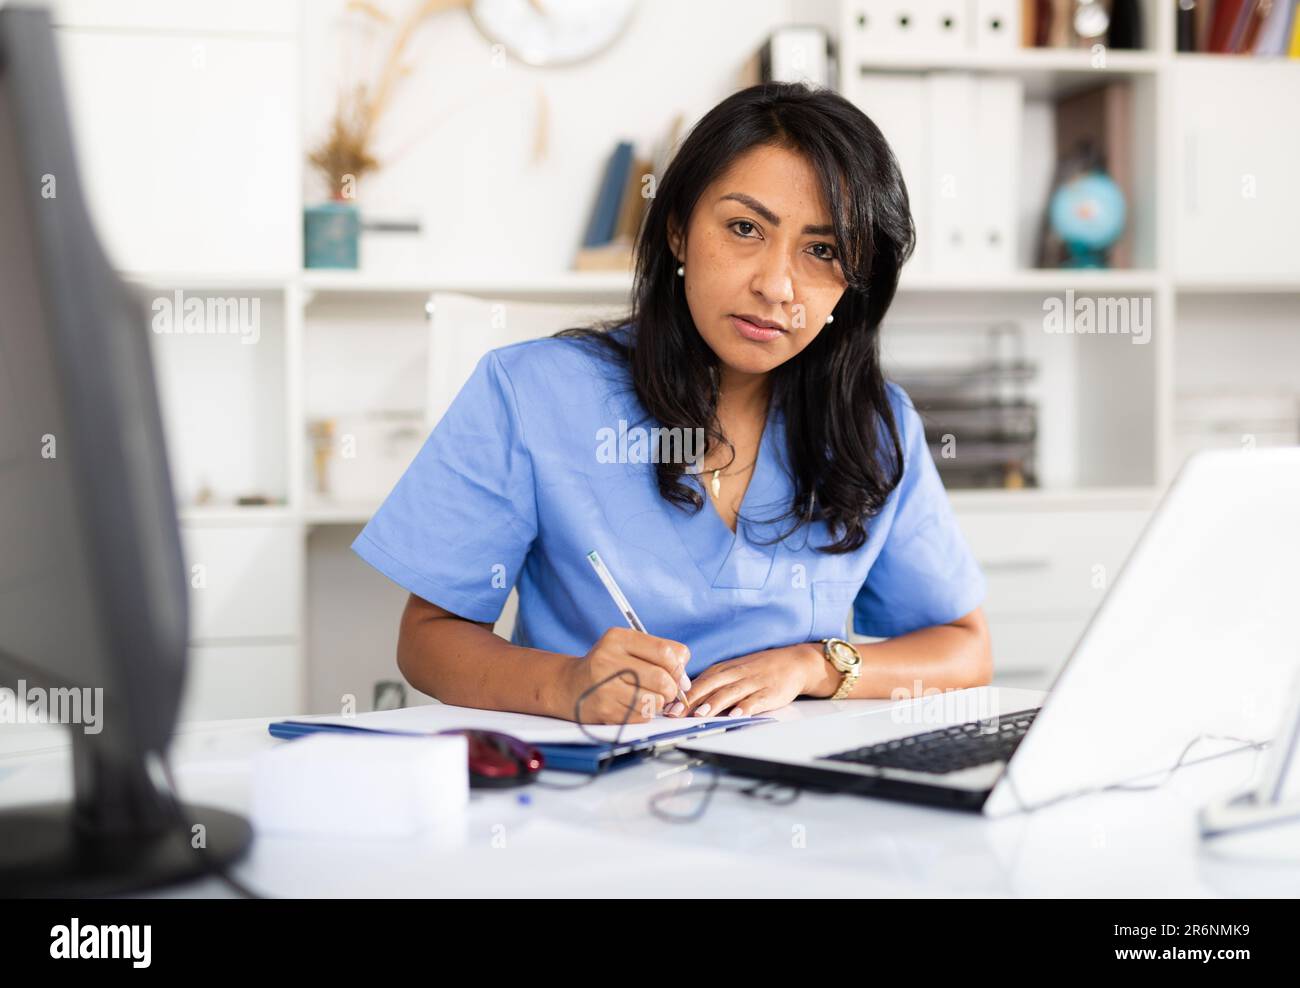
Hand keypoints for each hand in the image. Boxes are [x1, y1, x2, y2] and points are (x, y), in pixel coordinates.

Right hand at [559, 628, 691, 724]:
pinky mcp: (605, 711)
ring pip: (654, 700)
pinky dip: (645, 713)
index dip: (679, 667)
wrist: (570, 686)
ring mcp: (605, 687)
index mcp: (617, 639)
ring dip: (659, 702)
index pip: (665, 652)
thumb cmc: (607, 666)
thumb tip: (685, 679)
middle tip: (667, 690)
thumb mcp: (628, 647)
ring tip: (649, 697)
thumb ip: (660, 653)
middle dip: (671, 688)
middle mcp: (608, 660)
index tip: (679, 675)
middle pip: (661, 678)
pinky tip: (634, 705)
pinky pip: (642, 716)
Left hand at [680, 644, 823, 717]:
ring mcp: (752, 683)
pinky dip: (745, 708)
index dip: (681, 695)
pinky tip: (736, 716)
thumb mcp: (732, 672)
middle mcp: (735, 674)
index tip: (666, 707)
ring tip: (700, 715)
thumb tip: (685, 702)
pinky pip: (755, 701)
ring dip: (714, 704)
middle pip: (710, 686)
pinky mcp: (768, 693)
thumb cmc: (758, 669)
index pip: (698, 682)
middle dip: (691, 700)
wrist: (793, 662)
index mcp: (723, 670)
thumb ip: (712, 686)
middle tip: (676, 713)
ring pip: (729, 693)